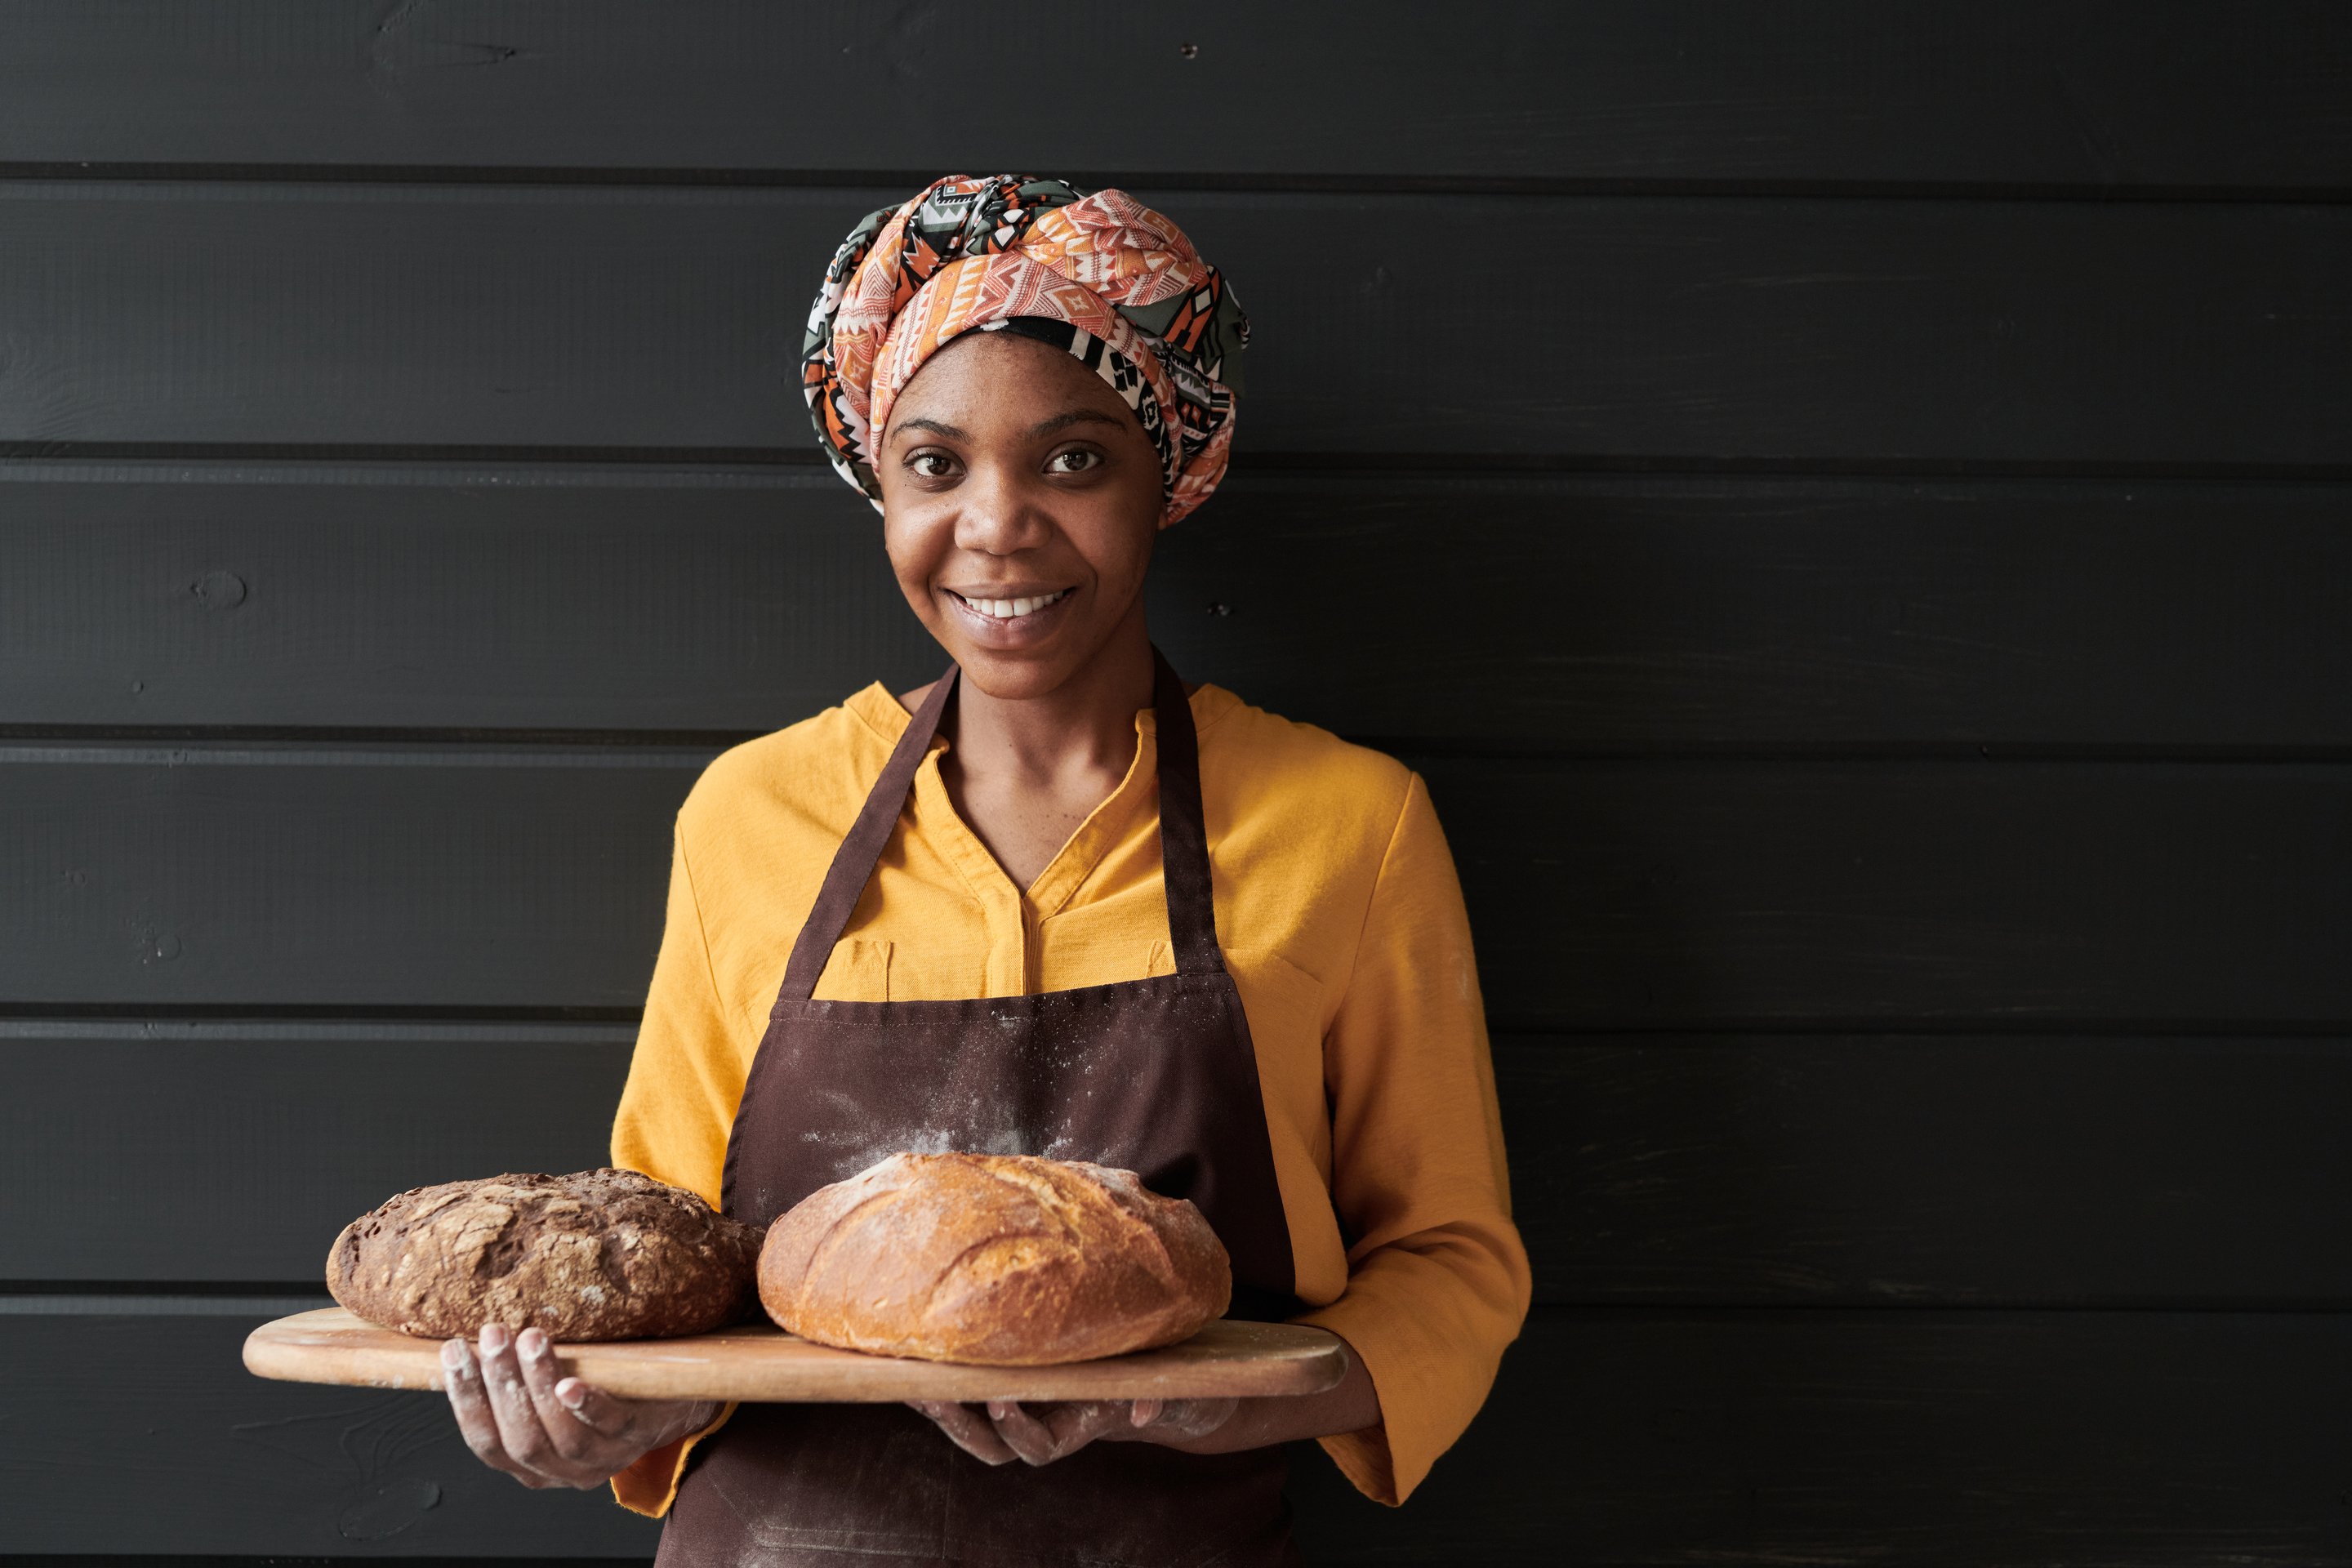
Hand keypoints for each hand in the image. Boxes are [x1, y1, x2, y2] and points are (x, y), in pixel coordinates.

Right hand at [442, 1322, 720, 1489]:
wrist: (674, 1400)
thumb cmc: (603, 1389)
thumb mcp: (552, 1391)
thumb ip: (519, 1380)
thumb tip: (471, 1340)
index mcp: (531, 1464)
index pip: (485, 1442)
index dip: (464, 1399)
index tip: (454, 1351)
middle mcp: (562, 1470)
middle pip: (519, 1439)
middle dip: (499, 1386)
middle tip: (493, 1335)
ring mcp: (603, 1457)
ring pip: (560, 1435)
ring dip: (538, 1387)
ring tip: (529, 1340)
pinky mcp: (639, 1436)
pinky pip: (610, 1426)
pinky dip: (587, 1407)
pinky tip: (571, 1384)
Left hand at [906, 1395, 1237, 1466]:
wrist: (1155, 1378)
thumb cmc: (1163, 1381)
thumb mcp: (1170, 1387)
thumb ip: (1157, 1398)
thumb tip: (1142, 1411)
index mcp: (1077, 1425)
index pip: (1040, 1446)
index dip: (1018, 1430)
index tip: (1003, 1400)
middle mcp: (1044, 1422)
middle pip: (993, 1446)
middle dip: (963, 1425)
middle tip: (937, 1396)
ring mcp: (1026, 1407)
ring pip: (974, 1428)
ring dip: (942, 1409)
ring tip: (913, 1382)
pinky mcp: (1011, 1384)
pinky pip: (971, 1393)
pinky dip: (944, 1380)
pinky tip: (914, 1357)